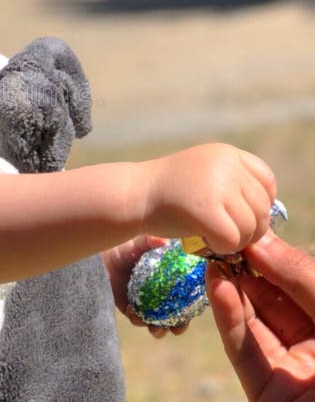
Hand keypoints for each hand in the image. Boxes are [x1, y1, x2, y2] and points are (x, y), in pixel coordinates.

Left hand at [102, 237, 188, 337]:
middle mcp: (161, 296)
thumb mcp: (139, 243)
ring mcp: (146, 305)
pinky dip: (136, 318)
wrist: (104, 256)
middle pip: (176, 317)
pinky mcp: (130, 309)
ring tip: (155, 328)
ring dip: (158, 329)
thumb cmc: (126, 247)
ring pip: (156, 323)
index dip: (193, 308)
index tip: (194, 313)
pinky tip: (131, 310)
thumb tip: (165, 241)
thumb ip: (151, 241)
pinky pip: (136, 318)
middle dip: (178, 327)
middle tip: (176, 328)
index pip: (188, 299)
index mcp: (170, 282)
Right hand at [142, 143, 276, 254]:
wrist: (133, 194)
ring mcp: (217, 186)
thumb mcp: (205, 173)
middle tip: (228, 236)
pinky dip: (222, 248)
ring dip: (236, 241)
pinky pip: (233, 240)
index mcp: (228, 154)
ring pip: (250, 227)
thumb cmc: (168, 191)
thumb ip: (233, 183)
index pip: (267, 182)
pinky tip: (206, 242)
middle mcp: (226, 165)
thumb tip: (265, 216)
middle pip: (262, 207)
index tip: (241, 215)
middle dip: (250, 229)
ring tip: (214, 238)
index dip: (260, 204)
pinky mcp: (207, 210)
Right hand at [207, 232, 314, 401]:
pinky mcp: (267, 397)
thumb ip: (303, 278)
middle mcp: (314, 343)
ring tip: (212, 258)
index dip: (274, 256)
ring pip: (254, 321)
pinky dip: (228, 318)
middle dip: (247, 268)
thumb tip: (262, 243)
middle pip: (272, 297)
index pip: (299, 281)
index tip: (247, 228)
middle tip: (219, 239)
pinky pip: (245, 350)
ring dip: (231, 288)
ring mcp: (289, 370)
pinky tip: (218, 288)